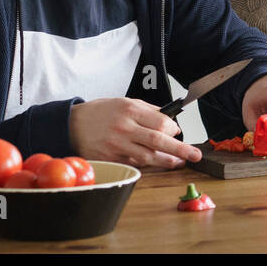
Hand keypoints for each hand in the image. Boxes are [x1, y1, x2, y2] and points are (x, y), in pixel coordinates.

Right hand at [68, 98, 202, 168]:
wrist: (71, 125)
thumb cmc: (100, 112)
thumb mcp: (124, 102)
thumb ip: (147, 110)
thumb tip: (169, 119)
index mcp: (130, 110)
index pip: (160, 122)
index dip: (173, 129)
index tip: (179, 132)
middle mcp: (124, 128)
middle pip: (158, 141)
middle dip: (180, 149)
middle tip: (195, 155)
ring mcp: (116, 145)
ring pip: (147, 156)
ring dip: (166, 161)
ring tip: (178, 162)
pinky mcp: (110, 159)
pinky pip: (133, 163)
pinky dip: (146, 163)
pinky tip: (154, 162)